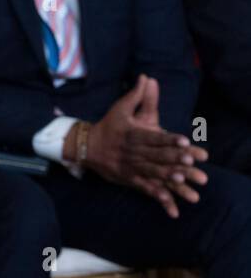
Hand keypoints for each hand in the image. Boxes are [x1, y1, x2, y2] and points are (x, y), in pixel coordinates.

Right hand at [83, 75, 207, 217]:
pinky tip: (168, 200)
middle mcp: (132, 151)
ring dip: (168, 177)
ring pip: (151, 172)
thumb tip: (147, 77)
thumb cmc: (108, 126)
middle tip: (191, 162)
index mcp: (132, 134)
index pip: (154, 137)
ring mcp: (129, 166)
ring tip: (185, 182)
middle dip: (174, 159)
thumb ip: (137, 96)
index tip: (186, 141)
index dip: (170, 139)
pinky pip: (143, 187)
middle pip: (155, 155)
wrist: (85, 146)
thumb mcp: (120, 109)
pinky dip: (155, 194)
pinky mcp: (128, 179)